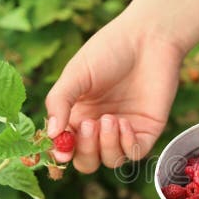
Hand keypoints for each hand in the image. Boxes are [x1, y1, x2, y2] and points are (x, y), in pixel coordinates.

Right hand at [45, 14, 182, 171]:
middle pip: (87, 161)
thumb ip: (60, 102)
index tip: (56, 152)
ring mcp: (124, 130)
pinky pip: (134, 153)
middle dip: (84, 151)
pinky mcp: (147, 130)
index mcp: (77, 114)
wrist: (148, 38)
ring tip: (108, 118)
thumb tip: (51, 134)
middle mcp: (99, 127)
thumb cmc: (109, 50)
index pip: (64, 146)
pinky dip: (125, 144)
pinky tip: (123, 123)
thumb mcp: (76, 74)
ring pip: (110, 160)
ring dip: (105, 146)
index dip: (58, 154)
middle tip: (88, 125)